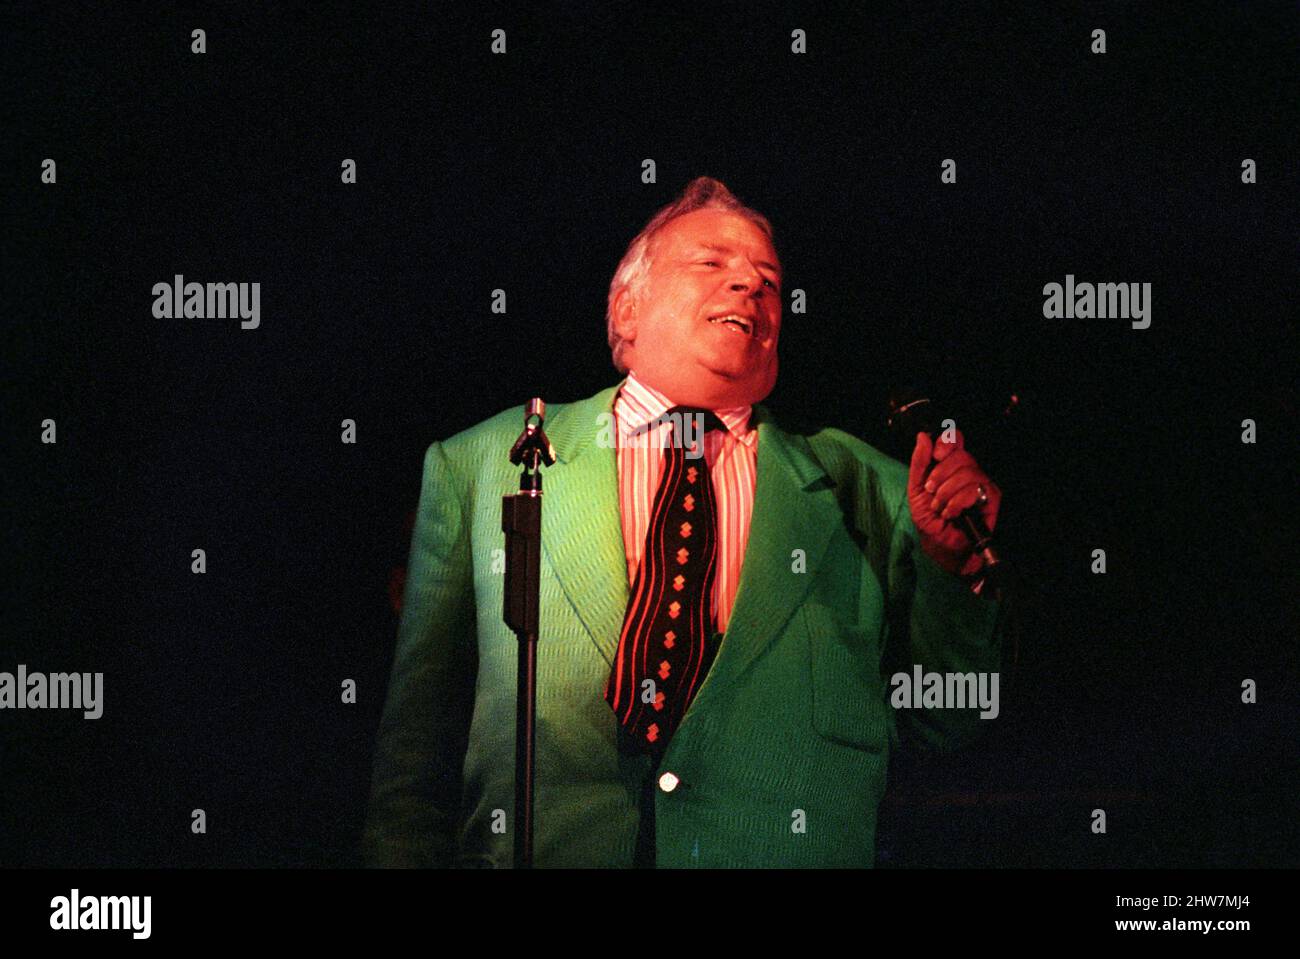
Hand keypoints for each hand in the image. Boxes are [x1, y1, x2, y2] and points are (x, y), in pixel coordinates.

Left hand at [907, 429, 1000, 576]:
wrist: (940, 546)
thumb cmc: (930, 520)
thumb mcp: (916, 490)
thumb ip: (919, 463)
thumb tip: (922, 437)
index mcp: (951, 465)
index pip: (956, 439)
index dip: (947, 441)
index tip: (936, 456)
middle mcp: (969, 471)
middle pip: (961, 455)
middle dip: (940, 474)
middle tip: (932, 492)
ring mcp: (982, 483)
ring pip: (968, 472)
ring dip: (947, 492)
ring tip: (941, 508)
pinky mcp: (991, 498)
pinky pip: (974, 490)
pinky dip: (957, 503)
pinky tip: (952, 514)